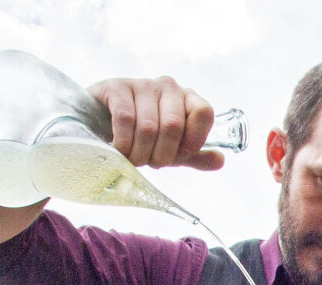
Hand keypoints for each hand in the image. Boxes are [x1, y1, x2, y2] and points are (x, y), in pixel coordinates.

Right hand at [88, 77, 223, 169]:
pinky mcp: (117, 87)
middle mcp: (168, 86)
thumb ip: (194, 155)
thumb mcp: (171, 148)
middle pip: (173, 126)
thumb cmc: (142, 136)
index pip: (204, 113)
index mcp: (188, 98)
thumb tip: (220, 160)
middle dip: (161, 155)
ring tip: (132, 159)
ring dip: (139, 154)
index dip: (193, 141)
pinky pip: (125, 119)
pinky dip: (123, 143)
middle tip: (149, 163)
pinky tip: (119, 151)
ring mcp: (142, 84)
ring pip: (148, 127)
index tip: (178, 157)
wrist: (100, 121)